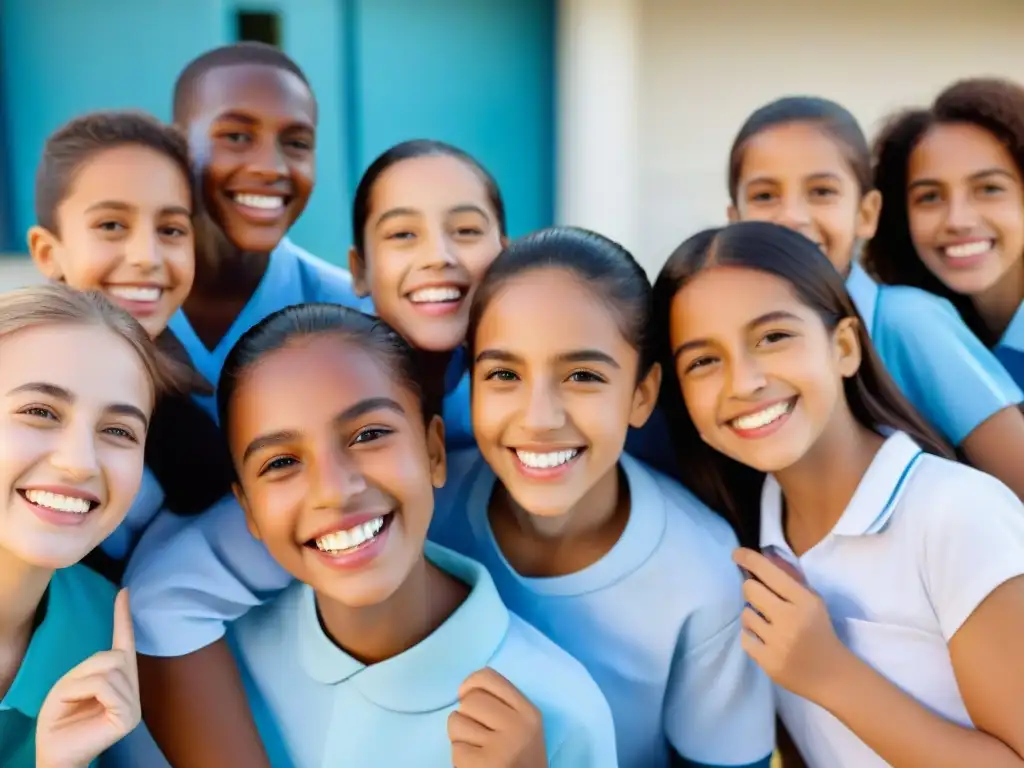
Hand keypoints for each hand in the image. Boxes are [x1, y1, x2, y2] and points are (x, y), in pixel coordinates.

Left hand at [36, 589, 140, 767]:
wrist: (55, 755)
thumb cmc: (59, 722)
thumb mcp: (69, 685)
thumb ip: (93, 669)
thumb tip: (116, 662)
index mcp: (119, 680)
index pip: (124, 642)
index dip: (123, 616)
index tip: (124, 592)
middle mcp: (132, 688)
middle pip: (114, 655)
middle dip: (85, 669)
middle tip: (68, 694)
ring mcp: (134, 703)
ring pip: (109, 669)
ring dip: (80, 683)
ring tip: (71, 704)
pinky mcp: (129, 716)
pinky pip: (106, 686)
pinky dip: (85, 691)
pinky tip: (80, 706)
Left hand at [448, 667, 547, 767]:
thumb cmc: (520, 760)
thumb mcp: (523, 727)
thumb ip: (503, 705)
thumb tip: (465, 690)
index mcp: (529, 712)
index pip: (488, 677)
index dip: (469, 684)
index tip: (466, 697)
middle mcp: (518, 725)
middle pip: (470, 700)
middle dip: (466, 715)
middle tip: (477, 734)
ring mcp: (501, 746)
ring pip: (456, 722)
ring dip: (459, 737)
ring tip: (476, 749)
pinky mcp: (483, 765)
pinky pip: (455, 748)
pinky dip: (460, 757)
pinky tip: (476, 764)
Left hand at [734, 548, 849, 701]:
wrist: (832, 675)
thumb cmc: (820, 631)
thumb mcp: (812, 601)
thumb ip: (789, 579)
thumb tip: (764, 557)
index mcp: (804, 601)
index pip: (770, 572)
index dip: (749, 559)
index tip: (736, 554)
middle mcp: (789, 618)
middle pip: (750, 589)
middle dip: (752, 590)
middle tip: (762, 599)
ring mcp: (777, 642)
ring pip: (745, 614)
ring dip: (753, 616)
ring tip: (768, 625)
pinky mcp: (768, 661)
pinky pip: (744, 637)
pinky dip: (752, 636)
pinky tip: (766, 640)